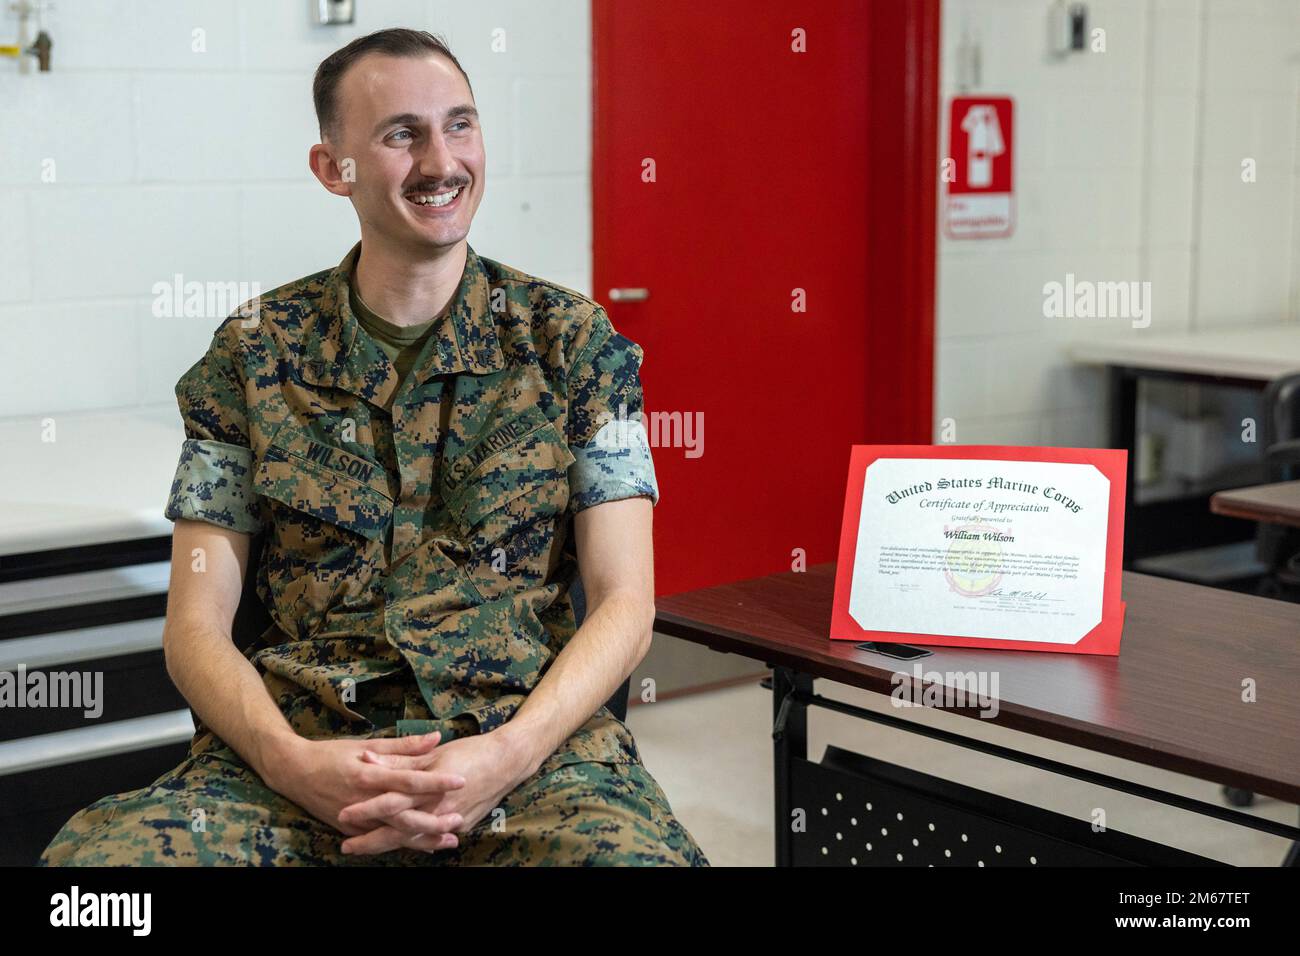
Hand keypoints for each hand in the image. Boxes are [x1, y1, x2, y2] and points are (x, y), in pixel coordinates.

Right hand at [264, 732, 468, 840]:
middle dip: (433, 821)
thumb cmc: (332, 753)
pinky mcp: (351, 831)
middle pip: (404, 815)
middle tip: (459, 820)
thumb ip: (403, 746)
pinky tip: (424, 845)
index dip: (435, 781)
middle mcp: (364, 800)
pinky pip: (381, 839)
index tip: (461, 779)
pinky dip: (404, 843)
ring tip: (449, 840)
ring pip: (394, 834)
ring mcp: (356, 820)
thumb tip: (435, 737)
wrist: (294, 773)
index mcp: (369, 774)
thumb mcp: (367, 744)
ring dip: (423, 839)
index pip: (409, 780)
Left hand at [336, 730, 534, 855]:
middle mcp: (438, 810)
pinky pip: (432, 839)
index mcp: (429, 787)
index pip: (390, 803)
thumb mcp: (434, 753)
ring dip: (389, 845)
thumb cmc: (471, 751)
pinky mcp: (461, 826)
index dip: (366, 810)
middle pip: (398, 830)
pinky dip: (414, 844)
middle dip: (370, 840)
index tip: (343, 814)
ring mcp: (451, 822)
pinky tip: (400, 847)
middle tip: (346, 845)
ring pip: (413, 839)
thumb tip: (369, 758)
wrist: (507, 762)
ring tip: (365, 848)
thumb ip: (401, 759)